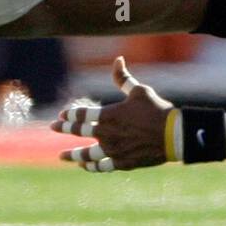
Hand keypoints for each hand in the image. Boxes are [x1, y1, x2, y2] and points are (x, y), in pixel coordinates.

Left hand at [51, 57, 172, 171]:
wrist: (172, 135)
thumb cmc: (156, 109)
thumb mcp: (139, 90)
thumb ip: (123, 78)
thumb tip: (117, 59)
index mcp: (109, 114)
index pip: (82, 114)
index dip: (70, 114)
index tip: (62, 115)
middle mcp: (107, 133)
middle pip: (80, 132)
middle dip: (64, 128)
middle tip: (53, 127)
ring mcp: (113, 150)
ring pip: (87, 154)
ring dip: (73, 155)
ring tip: (62, 156)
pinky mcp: (122, 163)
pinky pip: (101, 166)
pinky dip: (92, 166)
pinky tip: (85, 165)